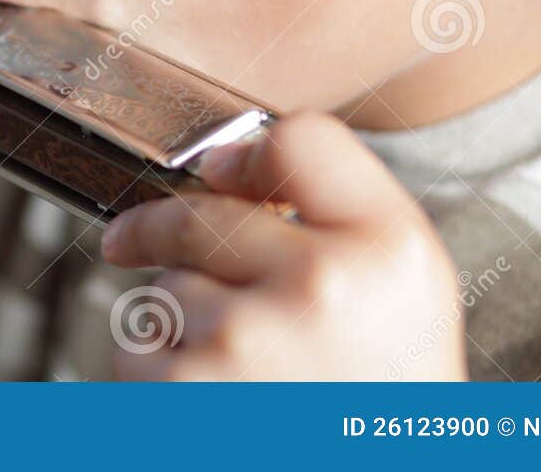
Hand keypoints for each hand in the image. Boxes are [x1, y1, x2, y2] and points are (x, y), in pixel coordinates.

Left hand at [100, 111, 464, 379]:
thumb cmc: (386, 395)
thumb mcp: (405, 290)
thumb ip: (337, 209)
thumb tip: (222, 166)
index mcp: (389, 250)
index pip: (301, 139)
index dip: (246, 154)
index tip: (215, 173)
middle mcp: (320, 284)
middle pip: (199, 211)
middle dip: (162, 231)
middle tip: (136, 240)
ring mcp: (246, 339)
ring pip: (165, 286)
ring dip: (177, 319)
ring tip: (239, 371)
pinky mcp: (182, 393)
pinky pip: (137, 347)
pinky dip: (156, 374)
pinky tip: (212, 402)